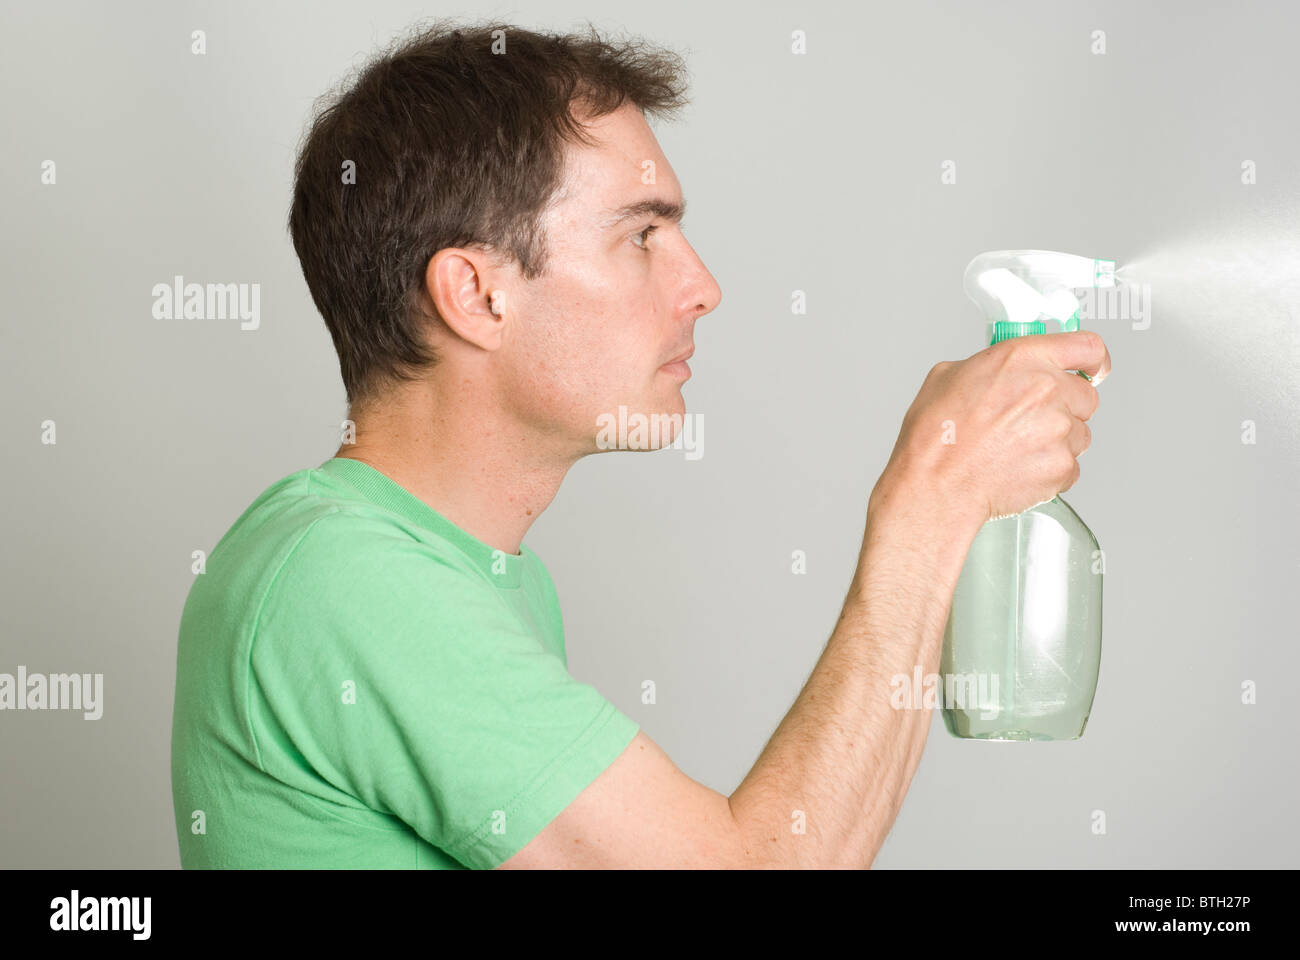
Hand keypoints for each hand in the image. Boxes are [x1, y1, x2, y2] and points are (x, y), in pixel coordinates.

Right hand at [876, 331, 1111, 526]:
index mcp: (1021, 358)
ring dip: (1057, 440)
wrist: (937, 483)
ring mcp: (1059, 429)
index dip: (1093, 361)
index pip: (1086, 347)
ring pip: (1079, 434)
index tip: (1093, 369)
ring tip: (1016, 449)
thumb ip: (990, 367)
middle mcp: (1047, 389)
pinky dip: (1050, 470)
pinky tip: (1018, 468)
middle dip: (1066, 407)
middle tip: (1032, 420)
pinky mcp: (1062, 466)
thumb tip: (1000, 373)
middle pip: (1086, 396)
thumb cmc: (936, 436)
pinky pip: (1070, 467)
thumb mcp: (949, 376)